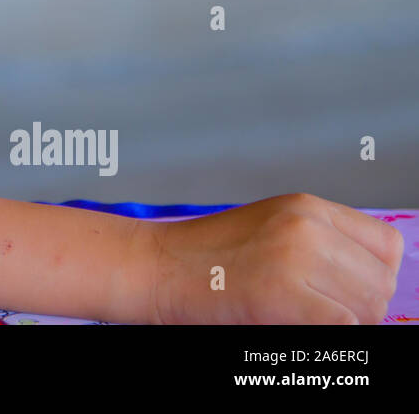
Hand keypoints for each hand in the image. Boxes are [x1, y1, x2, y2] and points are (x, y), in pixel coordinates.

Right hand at [142, 192, 403, 322]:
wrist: (155, 266)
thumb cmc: (204, 257)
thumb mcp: (271, 230)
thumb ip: (320, 244)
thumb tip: (368, 282)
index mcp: (307, 206)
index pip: (385, 245)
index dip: (372, 275)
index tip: (348, 292)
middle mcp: (308, 226)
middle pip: (380, 283)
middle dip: (359, 307)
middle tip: (317, 313)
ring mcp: (297, 257)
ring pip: (367, 309)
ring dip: (343, 323)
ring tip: (300, 318)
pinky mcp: (283, 294)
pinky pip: (343, 328)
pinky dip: (327, 334)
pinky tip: (292, 324)